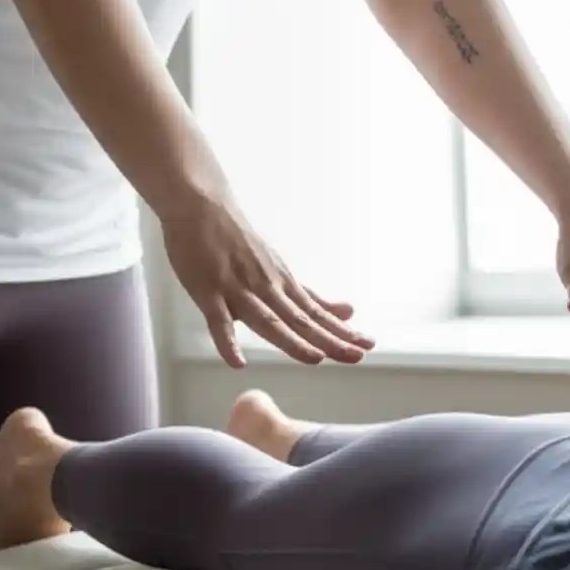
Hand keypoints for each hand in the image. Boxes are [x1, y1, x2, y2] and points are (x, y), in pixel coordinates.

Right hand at [161, 197, 375, 367]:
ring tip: (316, 359)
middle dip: (329, 339)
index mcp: (283, 285)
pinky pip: (217, 321)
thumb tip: (348, 313)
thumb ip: (309, 297)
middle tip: (357, 355)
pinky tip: (239, 362)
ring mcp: (237, 288)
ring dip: (292, 340)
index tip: (368, 344)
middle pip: (300, 319)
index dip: (341, 331)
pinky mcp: (208, 290)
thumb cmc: (239, 243)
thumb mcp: (280, 270)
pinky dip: (227, 342)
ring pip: (267, 320)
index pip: (317, 314)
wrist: (201, 207)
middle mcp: (267, 287)